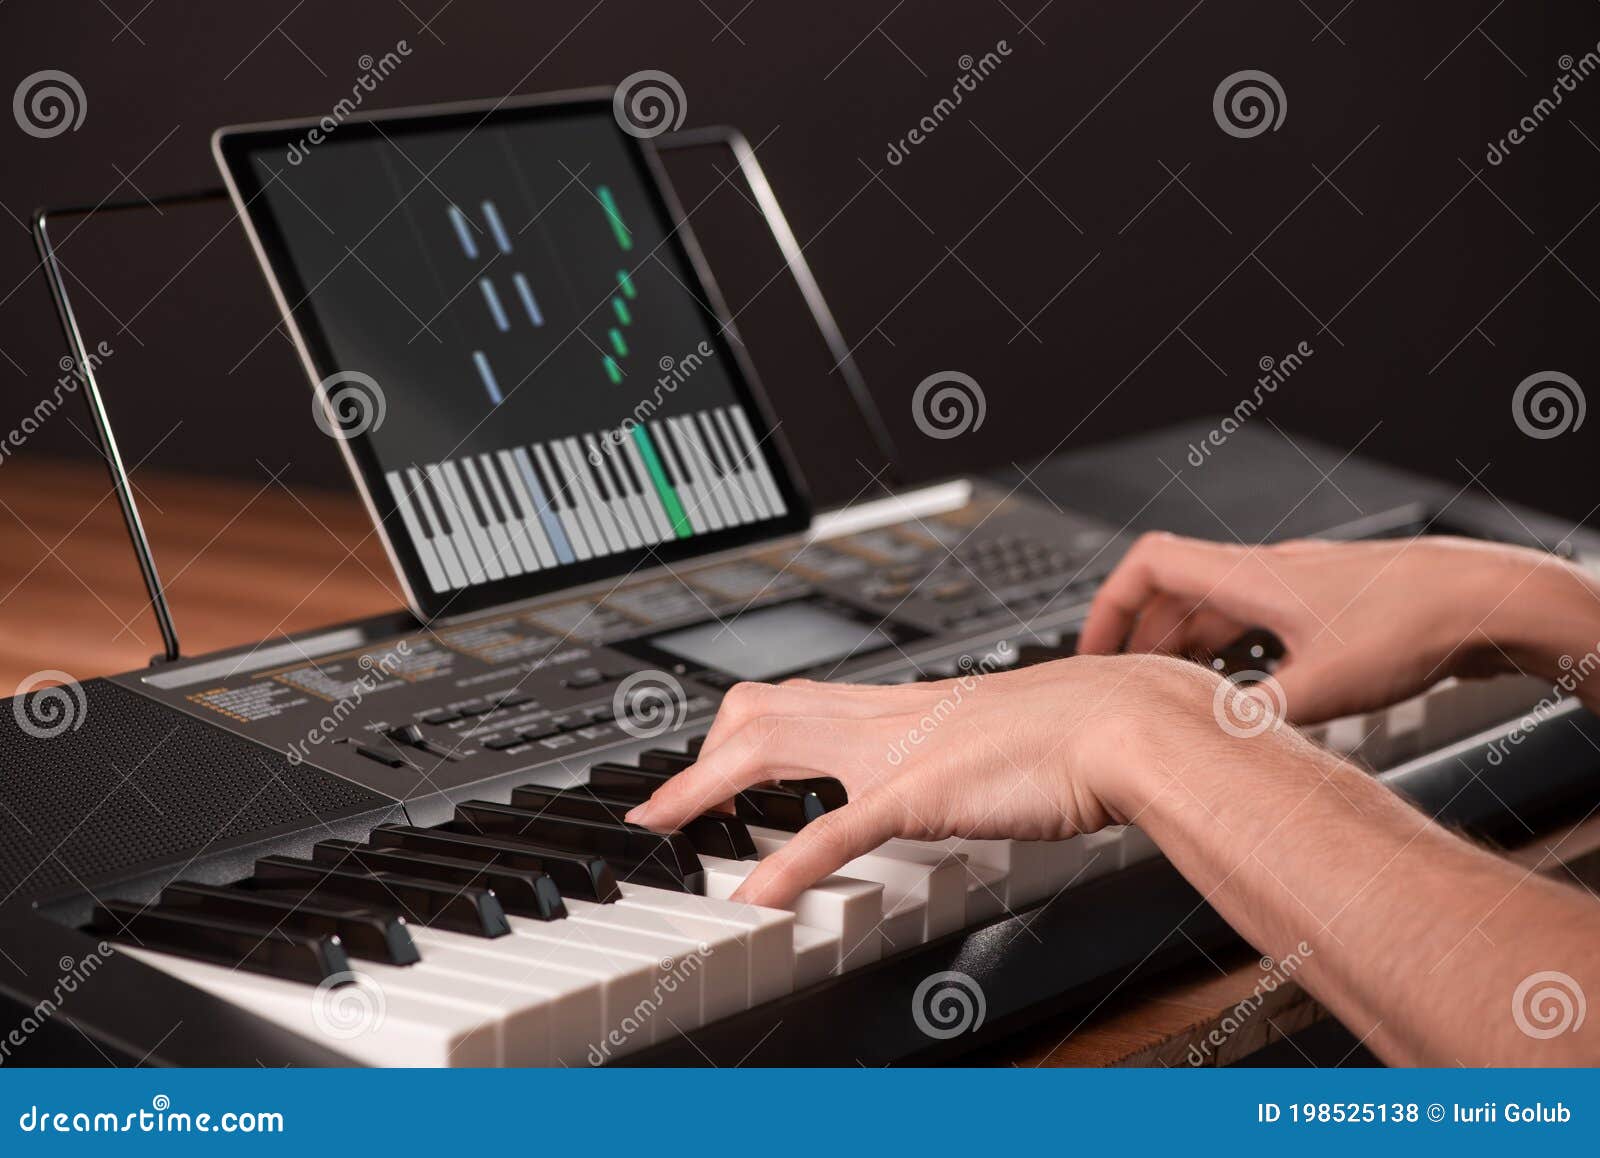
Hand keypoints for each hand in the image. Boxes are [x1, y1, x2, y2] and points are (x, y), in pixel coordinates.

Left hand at [624, 654, 1225, 907]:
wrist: (1132, 720)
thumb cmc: (1090, 729)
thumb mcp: (1005, 738)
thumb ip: (969, 752)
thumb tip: (964, 773)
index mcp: (908, 705)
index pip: (799, 701)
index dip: (739, 729)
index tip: (708, 759)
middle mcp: (890, 716)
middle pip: (761, 713)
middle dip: (700, 758)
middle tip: (662, 805)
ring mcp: (899, 750)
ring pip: (772, 750)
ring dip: (709, 791)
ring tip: (667, 831)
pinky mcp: (922, 792)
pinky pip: (834, 829)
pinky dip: (785, 865)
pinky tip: (755, 897)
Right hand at [1078, 532, 1599, 722]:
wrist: (1487, 600)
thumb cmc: (1416, 622)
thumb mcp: (1322, 687)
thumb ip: (1254, 720)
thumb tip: (1209, 752)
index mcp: (1249, 577)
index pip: (1148, 566)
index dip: (1109, 607)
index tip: (1094, 648)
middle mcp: (1266, 572)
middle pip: (1175, 590)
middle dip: (1142, 636)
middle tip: (1126, 680)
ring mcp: (1296, 584)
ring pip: (1217, 605)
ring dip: (1187, 644)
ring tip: (1175, 688)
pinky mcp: (1326, 603)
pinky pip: (1255, 618)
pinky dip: (1232, 647)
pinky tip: (1247, 685)